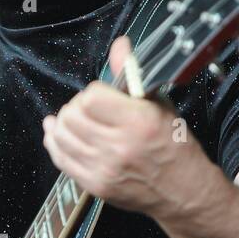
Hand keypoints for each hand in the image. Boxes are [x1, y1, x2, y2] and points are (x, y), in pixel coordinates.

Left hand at [41, 35, 215, 219]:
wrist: (183, 192)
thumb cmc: (175, 146)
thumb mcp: (161, 105)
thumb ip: (133, 75)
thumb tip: (120, 45)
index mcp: (138, 123)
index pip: (92, 97)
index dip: (93, 92)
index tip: (102, 96)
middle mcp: (118, 147)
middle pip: (72, 116)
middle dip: (75, 107)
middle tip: (87, 109)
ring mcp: (104, 169)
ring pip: (61, 137)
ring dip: (62, 123)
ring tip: (73, 120)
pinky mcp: (95, 186)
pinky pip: (61, 159)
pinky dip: (55, 143)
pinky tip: (56, 134)